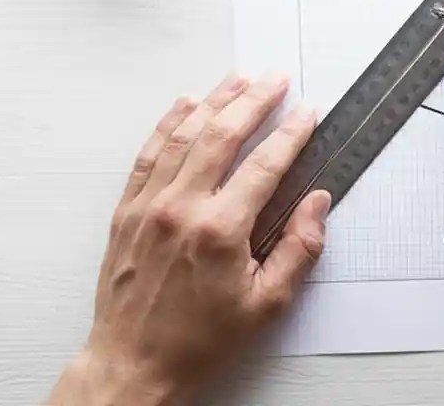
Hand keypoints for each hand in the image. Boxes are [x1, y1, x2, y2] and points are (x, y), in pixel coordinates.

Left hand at [48, 73, 330, 405]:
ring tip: (238, 78)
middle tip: (276, 79)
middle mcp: (180, 209)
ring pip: (184, 135)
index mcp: (219, 231)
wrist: (133, 364)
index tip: (308, 113)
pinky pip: (149, 154)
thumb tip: (317, 205)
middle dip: (254, 100)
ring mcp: (148, 206)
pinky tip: (184, 105)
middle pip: (222, 135)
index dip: (291, 133)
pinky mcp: (126, 212)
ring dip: (214, 101)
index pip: (264, 164)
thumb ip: (298, 250)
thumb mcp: (265, 305)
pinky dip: (167, 123)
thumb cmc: (198, 342)